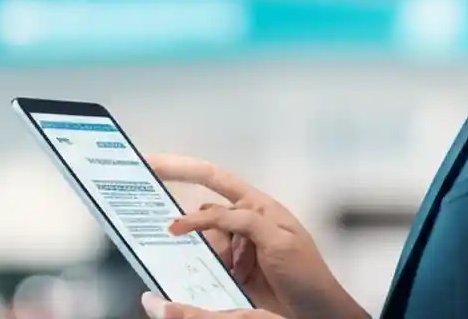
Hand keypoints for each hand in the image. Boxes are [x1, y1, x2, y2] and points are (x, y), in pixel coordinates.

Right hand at [147, 154, 368, 318]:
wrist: (316, 313)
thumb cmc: (306, 272)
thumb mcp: (278, 240)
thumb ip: (244, 221)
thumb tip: (204, 215)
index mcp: (257, 206)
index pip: (214, 178)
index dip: (182, 167)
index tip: (152, 163)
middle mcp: (244, 222)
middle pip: (203, 217)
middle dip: (197, 230)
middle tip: (208, 247)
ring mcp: (237, 249)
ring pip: (204, 244)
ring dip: (210, 257)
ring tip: (236, 273)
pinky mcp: (231, 273)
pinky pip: (206, 265)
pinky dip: (205, 272)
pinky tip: (221, 281)